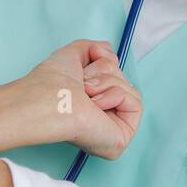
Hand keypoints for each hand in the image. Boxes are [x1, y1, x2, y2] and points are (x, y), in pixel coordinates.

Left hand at [22, 39, 142, 159]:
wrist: (50, 97)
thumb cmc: (52, 79)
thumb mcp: (74, 53)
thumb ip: (94, 48)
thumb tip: (108, 50)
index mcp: (90, 101)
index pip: (114, 77)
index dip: (104, 67)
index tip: (85, 69)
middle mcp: (100, 117)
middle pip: (125, 81)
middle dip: (105, 72)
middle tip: (83, 83)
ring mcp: (111, 129)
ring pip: (131, 90)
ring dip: (108, 83)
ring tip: (86, 93)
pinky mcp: (121, 138)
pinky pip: (136, 104)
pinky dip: (116, 96)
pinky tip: (95, 105)